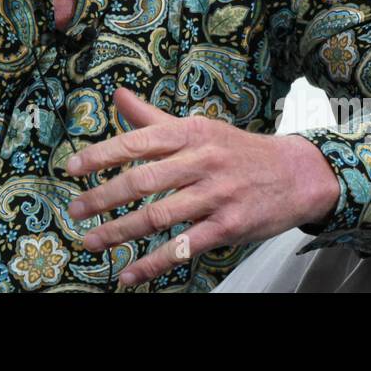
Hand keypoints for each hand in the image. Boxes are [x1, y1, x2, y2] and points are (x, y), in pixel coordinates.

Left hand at [65, 87, 340, 286]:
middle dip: (103, 197)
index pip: (137, 142)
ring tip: (93, 242)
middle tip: (76, 211)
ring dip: (121, 232)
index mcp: (190, 133)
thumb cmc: (238, 150)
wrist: (298, 174)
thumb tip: (118, 96)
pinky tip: (130, 274)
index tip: (72, 168)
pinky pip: (183, 247)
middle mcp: (201, 161)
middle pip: (143, 180)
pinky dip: (153, 264)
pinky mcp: (228, 226)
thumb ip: (154, 117)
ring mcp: (216, 195)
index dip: (101, 155)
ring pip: (158, 215)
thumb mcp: (199, 127)